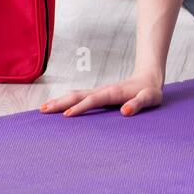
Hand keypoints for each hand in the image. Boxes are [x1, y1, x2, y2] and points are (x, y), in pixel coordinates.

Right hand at [40, 71, 163, 117]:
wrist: (148, 78)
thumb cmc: (150, 91)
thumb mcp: (150, 98)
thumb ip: (139, 104)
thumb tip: (125, 112)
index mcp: (113, 93)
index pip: (94, 100)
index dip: (81, 107)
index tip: (67, 115)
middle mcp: (102, 90)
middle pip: (78, 95)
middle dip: (61, 102)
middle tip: (43, 110)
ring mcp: (98, 91)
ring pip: (75, 94)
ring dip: (60, 101)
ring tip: (43, 108)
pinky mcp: (97, 94)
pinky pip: (78, 97)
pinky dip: (66, 100)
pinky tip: (57, 106)